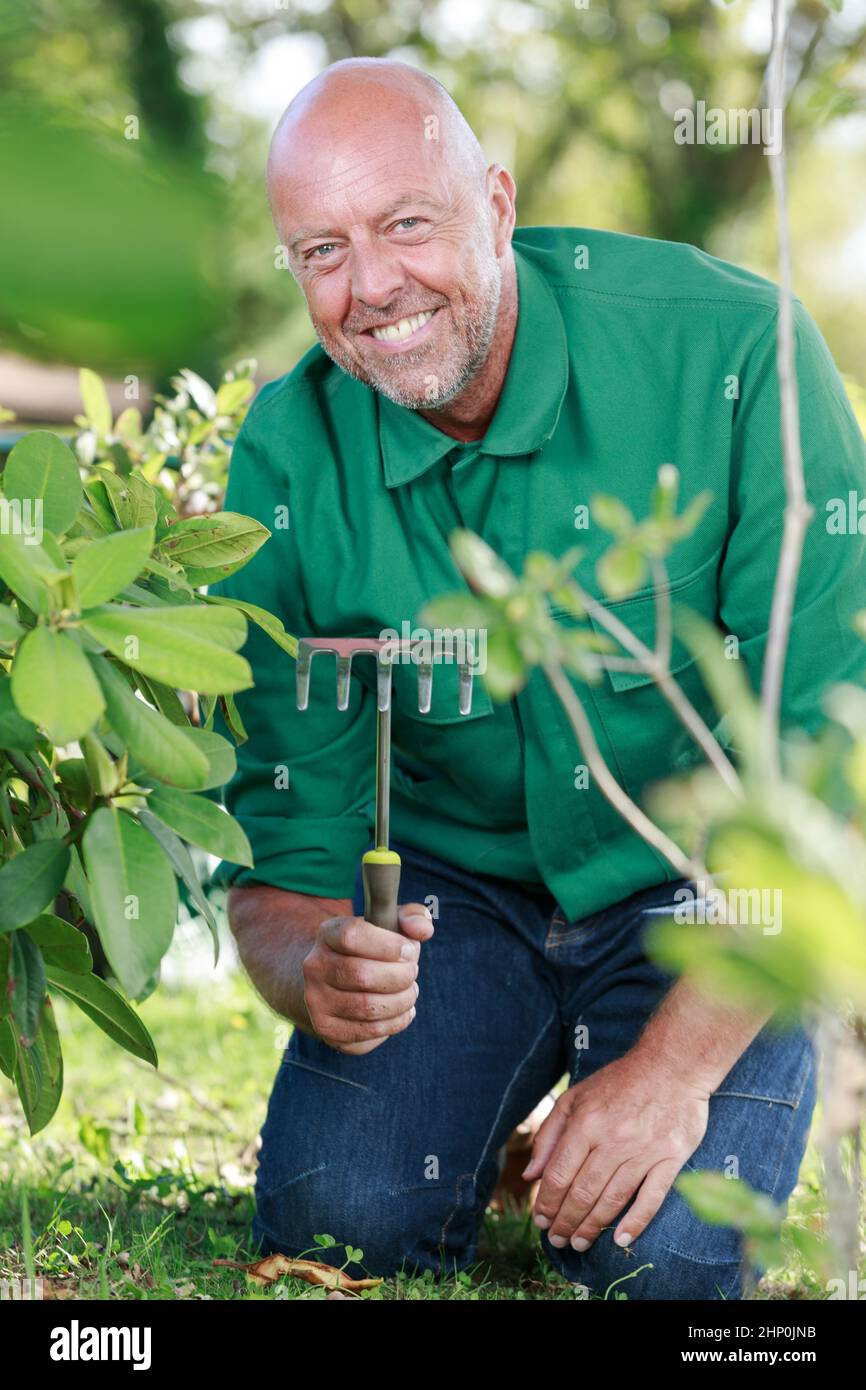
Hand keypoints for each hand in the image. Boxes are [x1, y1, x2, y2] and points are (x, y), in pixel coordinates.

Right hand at [302, 902, 432, 1054]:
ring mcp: (317, 1000)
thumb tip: (423, 930)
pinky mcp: (327, 1029)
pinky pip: (369, 1031)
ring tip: (410, 992)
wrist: (335, 982)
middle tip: (412, 972)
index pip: (351, 935)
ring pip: (367, 1006)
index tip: (409, 950)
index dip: (387, 944)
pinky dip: (396, 1022)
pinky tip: (404, 1011)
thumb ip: (411, 918)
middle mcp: (315, 966)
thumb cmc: (371, 950)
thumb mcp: (389, 925)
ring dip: (401, 1000)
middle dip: (401, 976)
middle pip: (362, 974)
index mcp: (328, 934)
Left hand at [523, 1051, 710, 1250]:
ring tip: (579, 1244)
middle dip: (565, 1222)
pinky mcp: (670, 1158)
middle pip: (582, 1192)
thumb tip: (530, 1174)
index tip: (541, 1220)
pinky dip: (636, 1222)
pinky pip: (651, 1198)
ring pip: (612, 1199)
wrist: (672, 1065)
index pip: (559, 1175)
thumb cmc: (619, 1082)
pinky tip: (621, 1239)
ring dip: (592, 1227)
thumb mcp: (575, 1097)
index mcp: (586, 1122)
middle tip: (557, 1240)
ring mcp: (644, 1151)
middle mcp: (613, 1139)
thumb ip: (549, 1134)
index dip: (547, 1203)